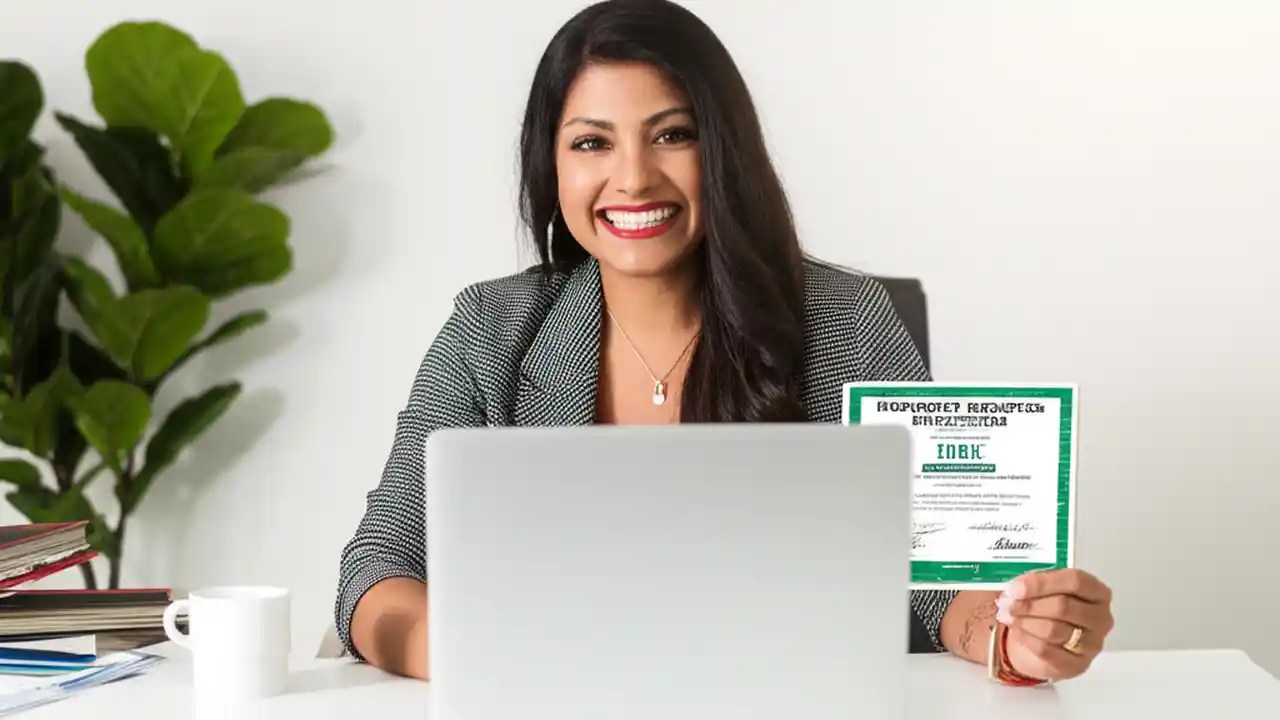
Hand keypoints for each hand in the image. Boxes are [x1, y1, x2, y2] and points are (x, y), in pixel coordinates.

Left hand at [996, 568, 1113, 681]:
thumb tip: (1016, 589)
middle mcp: (1101, 618)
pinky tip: (1016, 632)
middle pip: (1063, 607)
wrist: (1040, 643)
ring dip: (1024, 621)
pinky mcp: (1077, 665)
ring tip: (1006, 616)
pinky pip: (1046, 650)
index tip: (1015, 588)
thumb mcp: (1042, 588)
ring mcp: (1092, 644)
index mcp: (1097, 592)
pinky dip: (1026, 639)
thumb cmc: (1045, 608)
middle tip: (1005, 604)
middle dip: (1028, 605)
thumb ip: (1034, 584)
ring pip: (1053, 629)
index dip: (1042, 583)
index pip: (1075, 582)